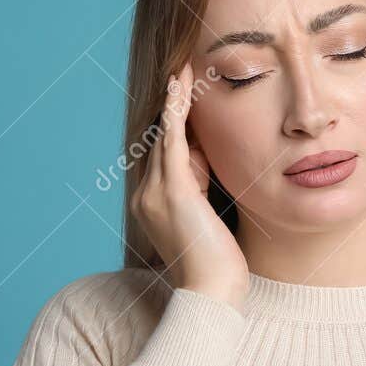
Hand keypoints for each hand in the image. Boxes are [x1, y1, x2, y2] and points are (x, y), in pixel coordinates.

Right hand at [131, 62, 249, 310]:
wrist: (211, 295)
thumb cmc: (218, 269)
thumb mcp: (210, 223)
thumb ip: (206, 196)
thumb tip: (216, 169)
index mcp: (154, 206)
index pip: (167, 157)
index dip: (180, 128)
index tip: (190, 100)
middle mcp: (147, 196)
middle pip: (163, 141)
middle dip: (177, 108)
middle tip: (187, 71)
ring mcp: (155, 193)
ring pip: (166, 135)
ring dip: (176, 100)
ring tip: (184, 69)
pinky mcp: (172, 191)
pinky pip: (173, 139)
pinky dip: (177, 110)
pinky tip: (179, 85)